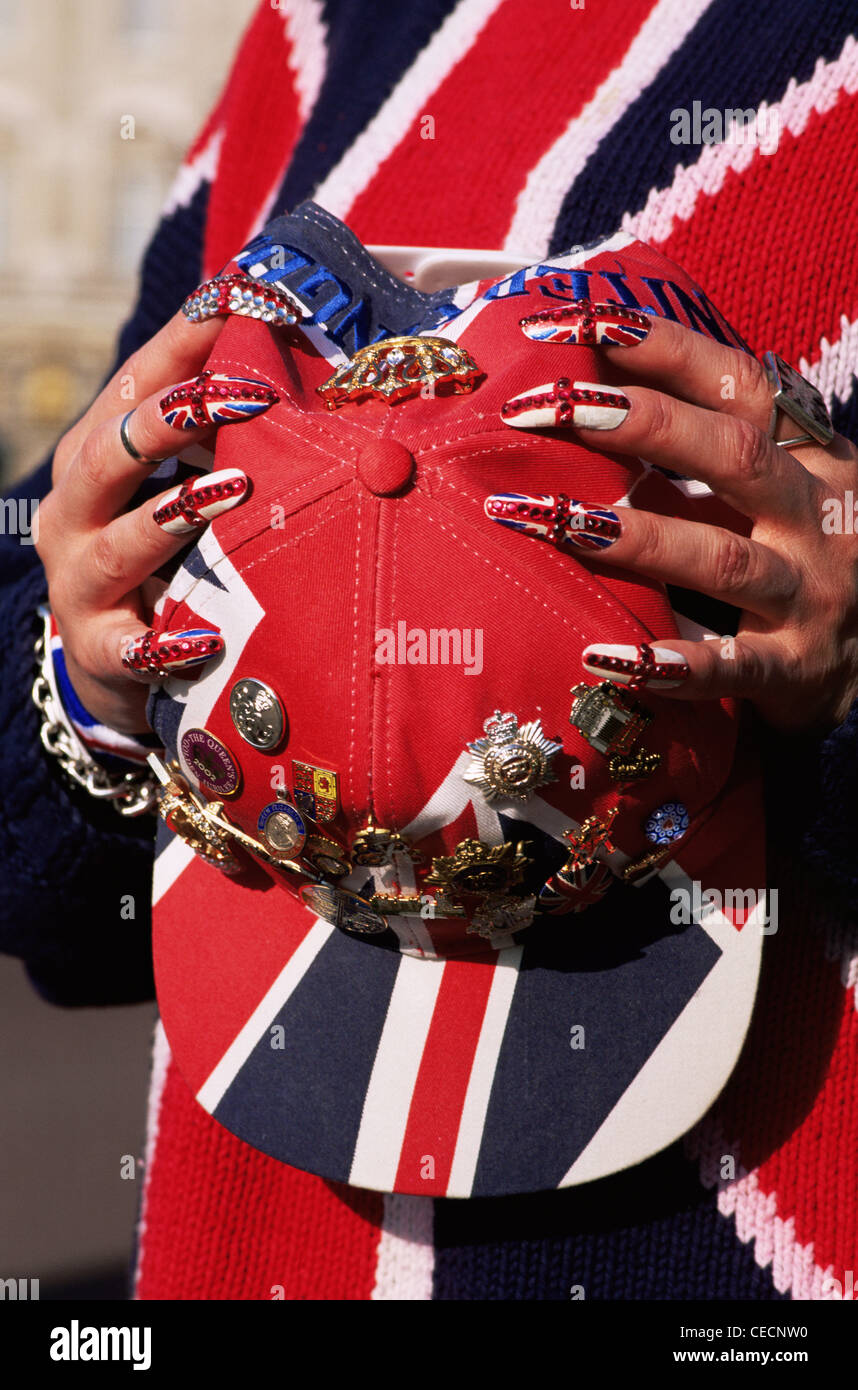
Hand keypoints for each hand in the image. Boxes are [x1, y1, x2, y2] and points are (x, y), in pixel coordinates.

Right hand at [35, 305, 275, 734]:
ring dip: (174, 514)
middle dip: (170, 420)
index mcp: (94, 457)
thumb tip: (311, 359)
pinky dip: (167, 643)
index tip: (237, 298)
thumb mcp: (178, 485)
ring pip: (118, 544)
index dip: (179, 345)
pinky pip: (131, 650)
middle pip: (108, 454)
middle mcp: (73, 512)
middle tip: (241, 394)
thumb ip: (227, 434)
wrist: (113, 657)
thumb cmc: (165, 551)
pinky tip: (208, 638)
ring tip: (236, 490)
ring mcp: (79, 583)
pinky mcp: (99, 651)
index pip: (130, 386)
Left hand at [490, 302, 857, 731]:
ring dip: (634, 538)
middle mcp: (813, 514)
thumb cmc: (808, 555)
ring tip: (552, 521)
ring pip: (720, 561)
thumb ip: (702, 445)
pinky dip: (672, 663)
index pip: (734, 382)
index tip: (574, 322)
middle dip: (637, 423)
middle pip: (730, 455)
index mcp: (805, 455)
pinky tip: (602, 657)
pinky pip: (731, 667)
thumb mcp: (780, 484)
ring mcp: (808, 593)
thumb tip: (584, 390)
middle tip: (543, 406)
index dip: (658, 346)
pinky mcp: (796, 669)